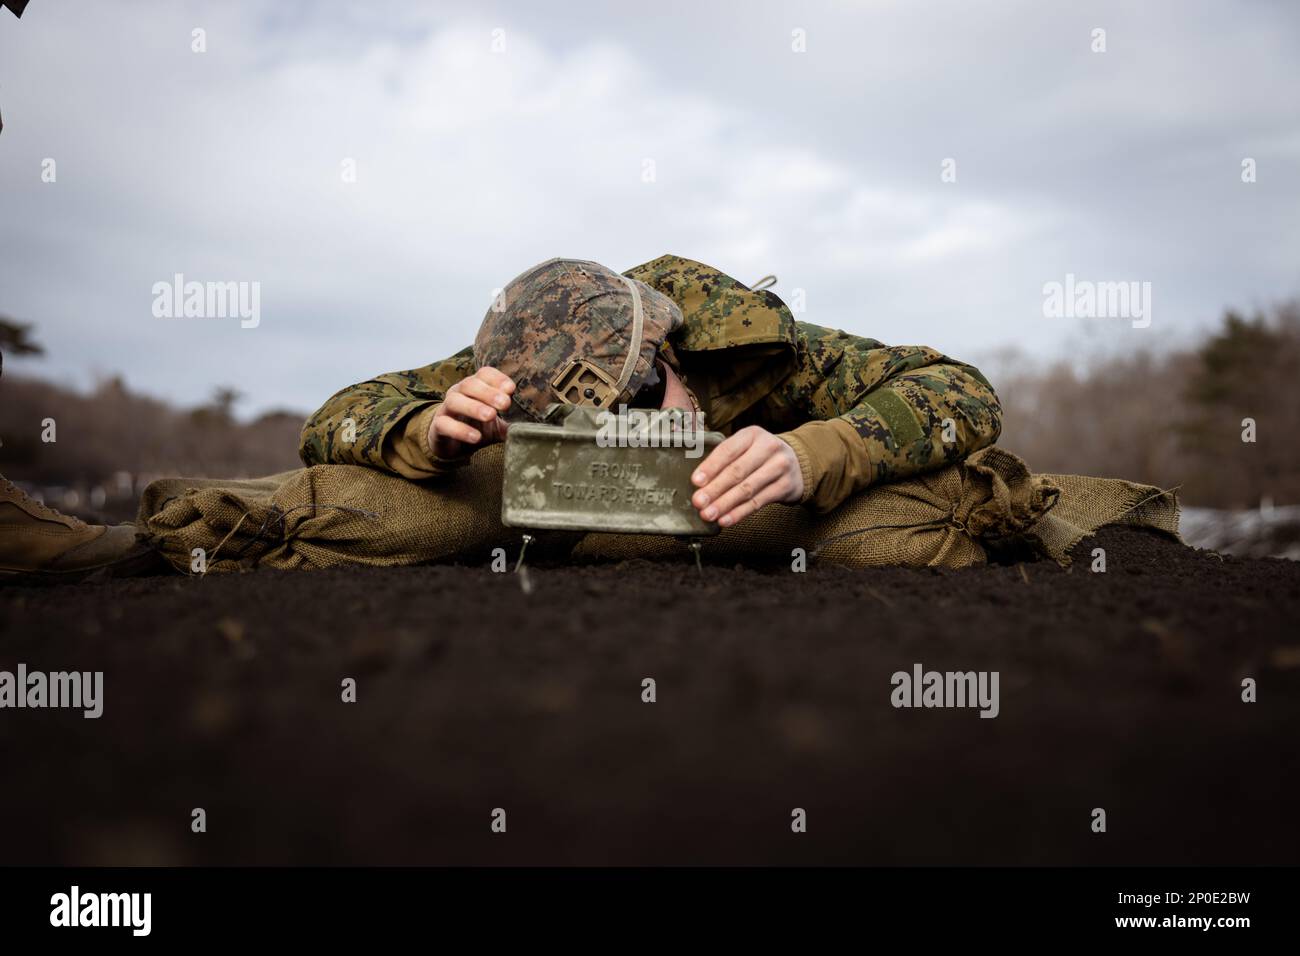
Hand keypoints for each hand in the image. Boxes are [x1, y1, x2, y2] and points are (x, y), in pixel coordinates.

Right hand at [428, 366, 514, 459]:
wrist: (452, 445)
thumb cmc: (477, 427)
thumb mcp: (498, 425)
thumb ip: (513, 423)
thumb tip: (536, 426)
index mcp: (475, 387)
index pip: (484, 374)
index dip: (498, 379)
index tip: (512, 389)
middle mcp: (459, 392)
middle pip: (470, 384)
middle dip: (489, 393)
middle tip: (505, 404)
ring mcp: (447, 408)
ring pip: (456, 401)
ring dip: (474, 407)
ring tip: (490, 416)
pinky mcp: (438, 426)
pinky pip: (446, 424)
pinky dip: (461, 430)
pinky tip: (475, 437)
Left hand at [689, 425, 803, 526]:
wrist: (797, 462)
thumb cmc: (760, 456)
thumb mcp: (745, 447)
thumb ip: (723, 460)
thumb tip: (698, 483)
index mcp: (752, 434)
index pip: (728, 451)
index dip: (710, 467)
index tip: (696, 482)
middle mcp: (768, 447)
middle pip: (737, 471)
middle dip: (715, 489)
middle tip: (699, 502)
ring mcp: (779, 467)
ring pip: (747, 489)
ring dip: (725, 504)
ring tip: (708, 514)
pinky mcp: (785, 486)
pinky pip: (758, 502)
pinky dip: (739, 513)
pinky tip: (726, 519)